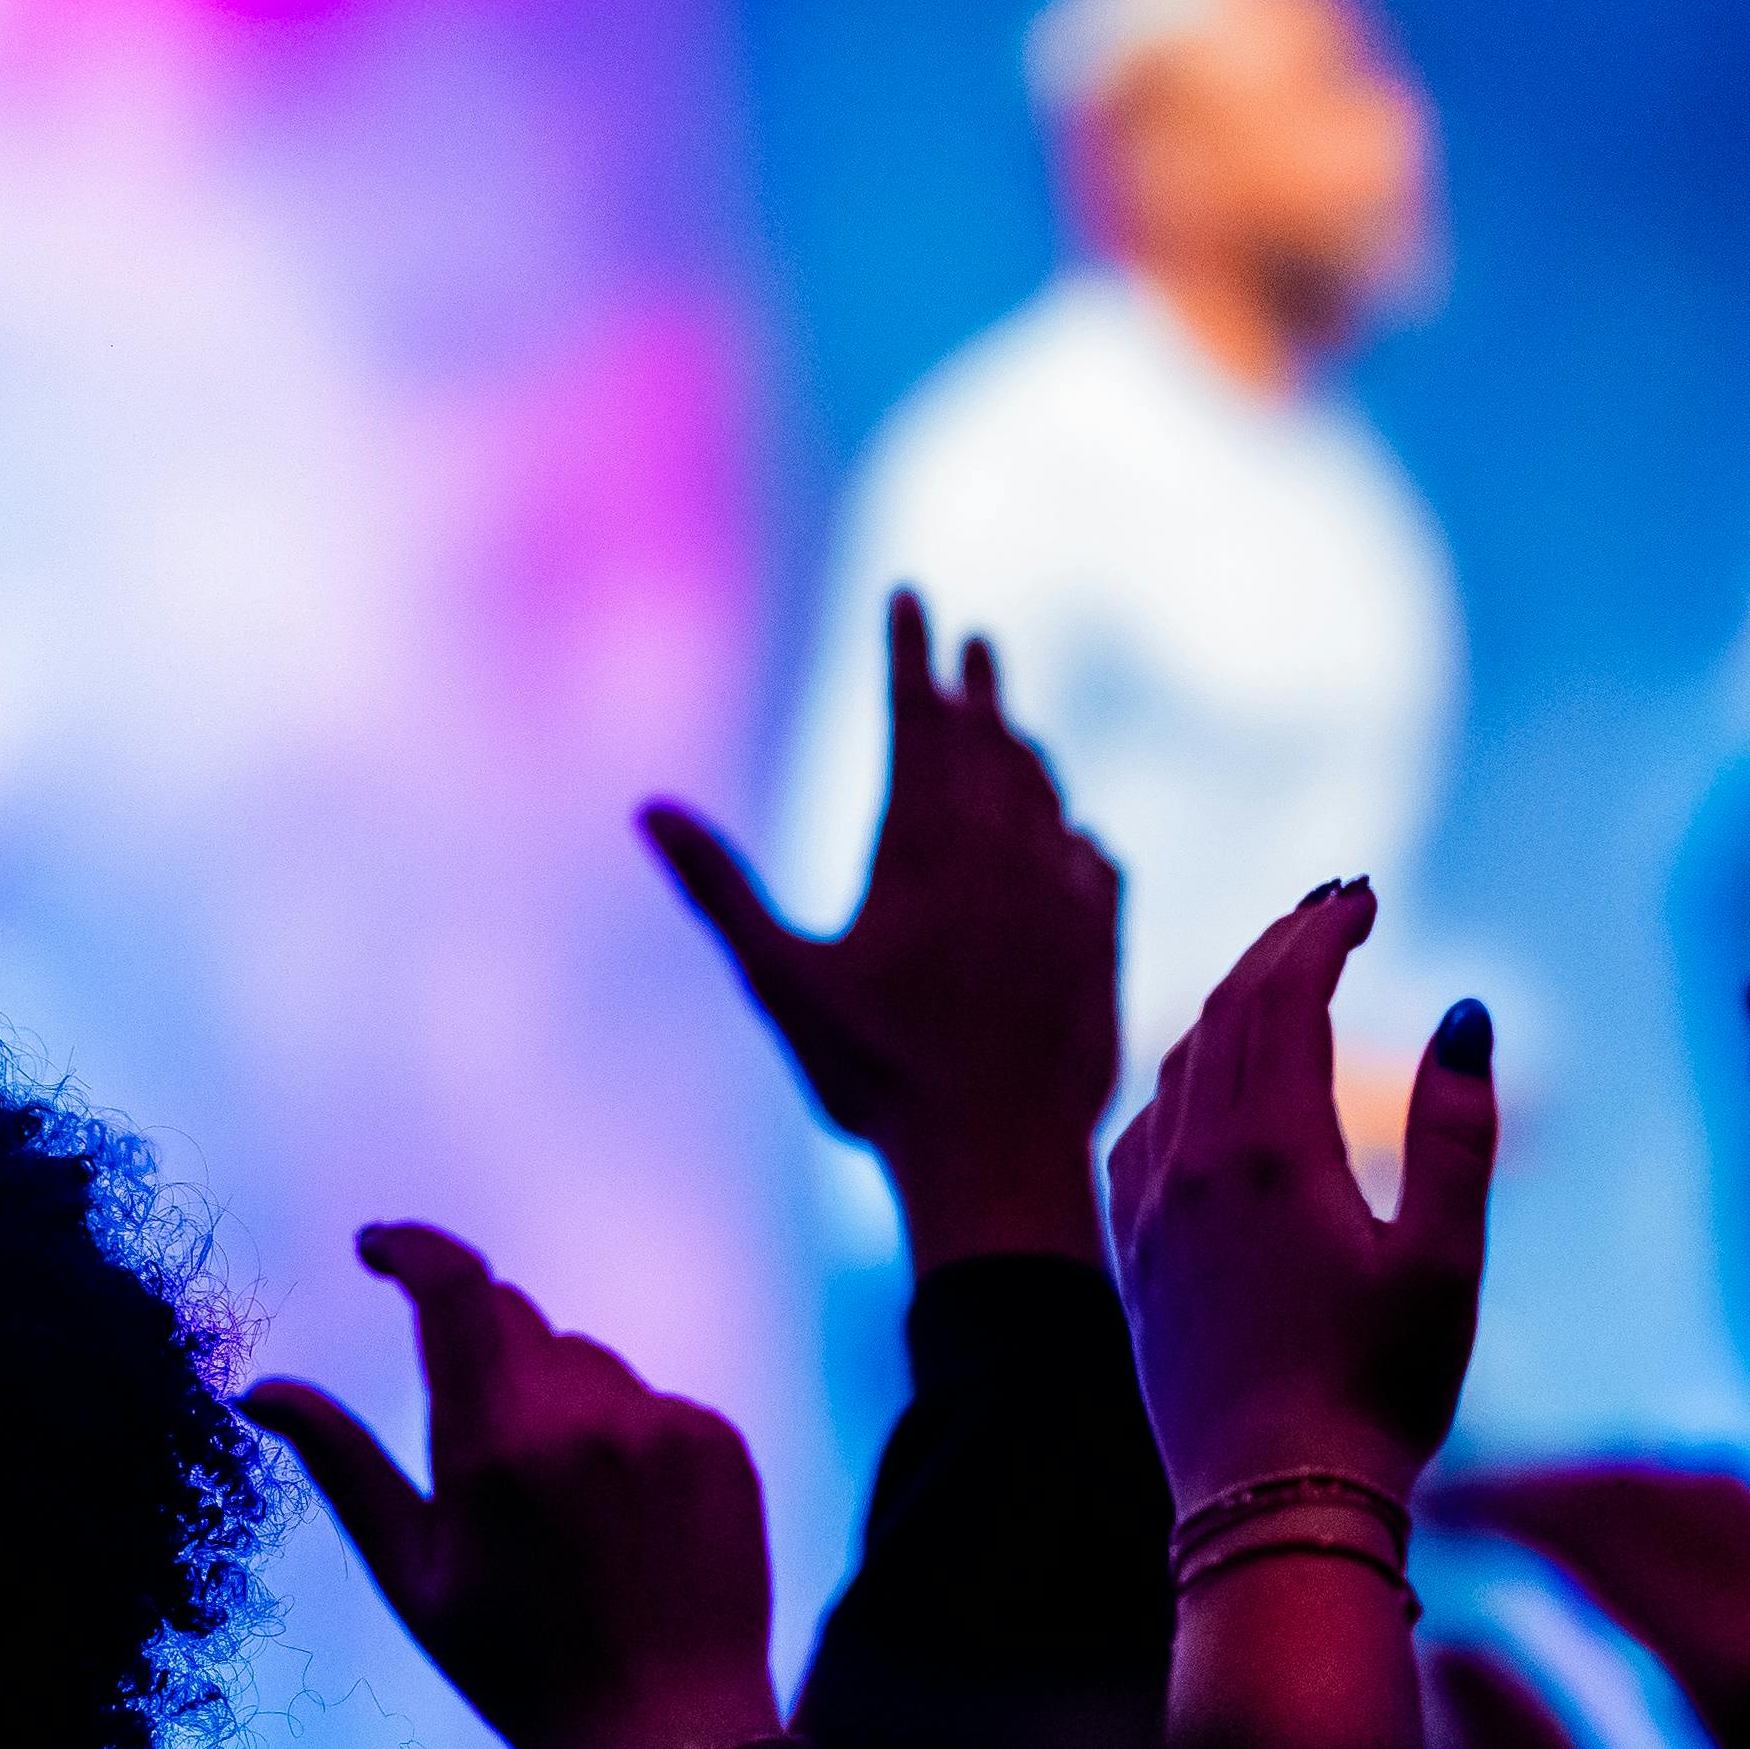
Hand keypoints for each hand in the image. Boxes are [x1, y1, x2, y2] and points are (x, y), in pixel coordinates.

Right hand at [243, 1224, 778, 1748]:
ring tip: (565, 1520)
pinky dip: (626, 1441)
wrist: (664, 1734)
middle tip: (486, 1465)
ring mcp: (660, 1426)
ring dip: (558, 1407)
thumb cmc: (520, 1667)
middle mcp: (582, 1419)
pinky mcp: (718, 1442)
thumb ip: (341, 1464)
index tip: (380, 1247)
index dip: (412, 1249)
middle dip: (482, 1360)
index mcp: (492, 1447)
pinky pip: (653, 1404)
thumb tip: (259, 1390)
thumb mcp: (410, 1575)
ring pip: (586, 1365)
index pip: (454, 1289)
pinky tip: (626, 1528)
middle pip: (516, 1323)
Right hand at [645, 589, 1121, 1267]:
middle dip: (976, 684)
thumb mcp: (779, 977)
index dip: (908, 650)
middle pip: (992, 741)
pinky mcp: (1101, 942)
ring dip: (1026, 753)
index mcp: (923, 843)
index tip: (910, 593)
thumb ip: (718, 886)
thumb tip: (648, 809)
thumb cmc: (876, 1075)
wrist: (1000, 1155)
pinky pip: (1093, 862)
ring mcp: (1061, 893)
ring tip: (1013, 728)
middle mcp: (1003, 850)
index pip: (916, 715)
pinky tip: (1074, 836)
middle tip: (972, 640)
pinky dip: (1073, 834)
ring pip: (1046, 795)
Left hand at [1106, 881, 1493, 1500]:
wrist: (1271, 1507)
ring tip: (1284, 975)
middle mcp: (1192, 1162)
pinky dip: (1183, 1074)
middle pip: (1225, 1010)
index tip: (1365, 893)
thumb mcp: (1445, 1263)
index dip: (1324, 930)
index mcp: (1271, 1150)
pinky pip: (1143, 1126)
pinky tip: (1207, 1085)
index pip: (1285, 993)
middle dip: (1280, 945)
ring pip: (1177, 1063)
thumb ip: (1457, 1133)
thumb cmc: (1378, 1392)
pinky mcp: (1133, 1255)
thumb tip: (1465, 1013)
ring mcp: (1149, 1209)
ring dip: (1231, 1002)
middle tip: (1334, 906)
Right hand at [1441, 1467, 1749, 1748]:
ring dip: (1639, 1492)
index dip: (1496, 1501)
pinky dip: (1730, 1527)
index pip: (1590, 1527)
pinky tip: (1683, 1569)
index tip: (1431, 1504)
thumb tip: (1453, 1653)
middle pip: (1658, 1485)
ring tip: (1559, 1525)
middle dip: (1555, 1480)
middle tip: (1476, 1500)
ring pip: (1742, 1493)